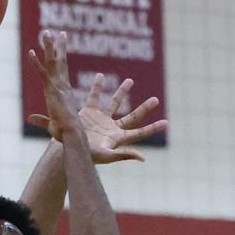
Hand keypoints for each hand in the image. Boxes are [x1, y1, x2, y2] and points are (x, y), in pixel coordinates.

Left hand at [26, 30, 81, 137]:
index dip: (61, 57)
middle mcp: (62, 85)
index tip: (61, 46)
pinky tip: (30, 52)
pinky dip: (36, 63)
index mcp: (64, 91)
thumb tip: (29, 118)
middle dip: (59, 46)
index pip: (62, 70)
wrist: (72, 133)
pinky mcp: (52, 90)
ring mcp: (58, 86)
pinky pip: (42, 73)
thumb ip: (40, 119)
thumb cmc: (65, 131)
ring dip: (49, 47)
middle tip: (59, 32)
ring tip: (47, 32)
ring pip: (53, 62)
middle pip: (60, 61)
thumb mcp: (50, 123)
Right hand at [28, 76, 167, 163]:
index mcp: (118, 138)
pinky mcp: (88, 113)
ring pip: (114, 103)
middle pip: (132, 117)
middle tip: (156, 100)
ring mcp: (101, 119)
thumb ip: (123, 155)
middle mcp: (111, 128)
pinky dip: (96, 86)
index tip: (166, 123)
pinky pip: (93, 97)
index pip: (140, 133)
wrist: (67, 149)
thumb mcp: (106, 156)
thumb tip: (143, 158)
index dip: (153, 128)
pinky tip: (100, 76)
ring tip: (130, 80)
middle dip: (144, 108)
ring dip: (122, 92)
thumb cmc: (87, 156)